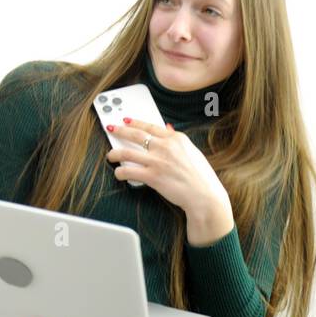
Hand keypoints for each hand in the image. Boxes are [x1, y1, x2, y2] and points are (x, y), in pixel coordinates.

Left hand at [105, 119, 229, 214]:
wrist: (204, 195)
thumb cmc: (200, 176)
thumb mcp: (192, 152)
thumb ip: (176, 141)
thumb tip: (166, 128)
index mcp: (176, 139)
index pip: (150, 126)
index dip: (135, 123)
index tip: (125, 121)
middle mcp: (165, 147)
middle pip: (136, 135)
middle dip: (120, 131)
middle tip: (111, 129)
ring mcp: (158, 161)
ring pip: (126, 153)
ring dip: (114, 153)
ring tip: (110, 155)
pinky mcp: (152, 176)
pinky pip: (128, 171)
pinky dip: (120, 172)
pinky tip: (119, 173)